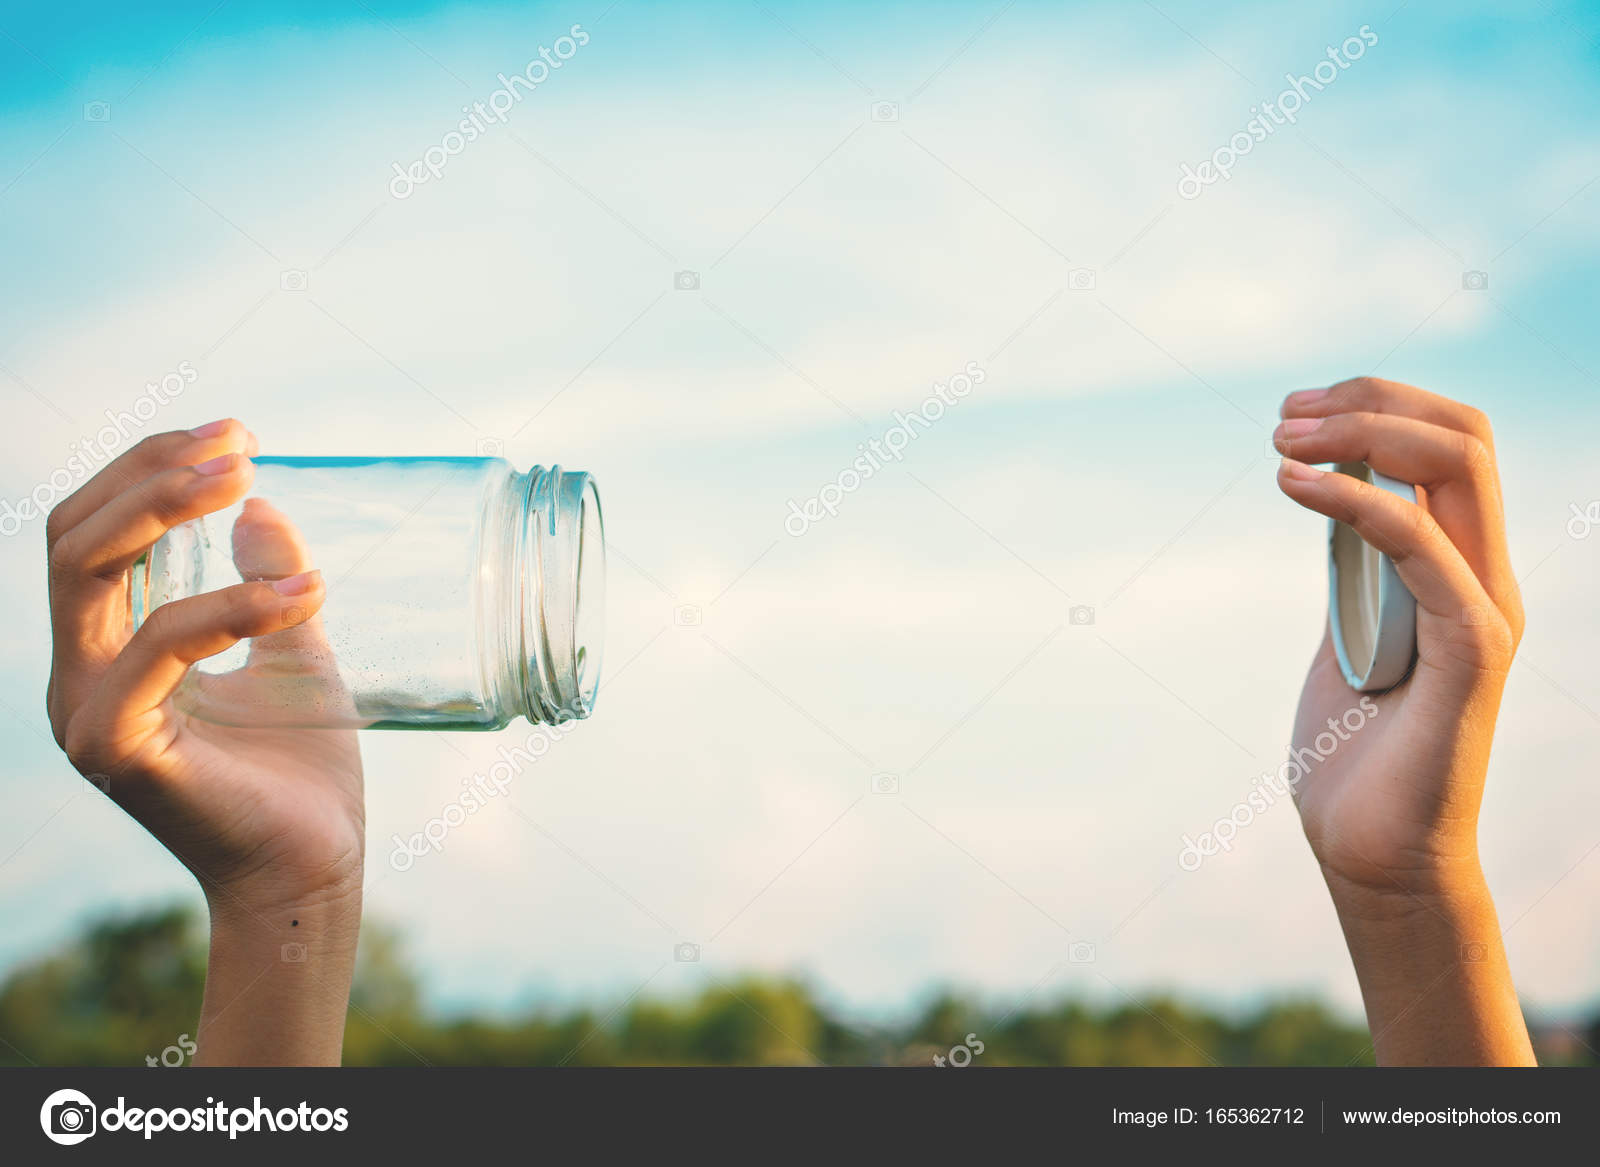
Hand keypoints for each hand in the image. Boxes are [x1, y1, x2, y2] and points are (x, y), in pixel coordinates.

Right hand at [45, 420, 363, 1063]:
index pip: (94, 531)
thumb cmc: (301, 769)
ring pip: (87, 572)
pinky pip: (153, 650)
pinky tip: (299, 593)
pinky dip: (224, 607)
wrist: (314, 866)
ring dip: (165, 508)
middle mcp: (81, 675)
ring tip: (247, 479)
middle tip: (239, 442)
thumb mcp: (292, 648)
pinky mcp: (118, 748)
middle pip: (74, 536)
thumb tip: (258, 501)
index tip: (236, 434)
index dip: (150, 468)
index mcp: (110, 650)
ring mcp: (89, 711)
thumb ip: (267, 579)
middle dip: (150, 471)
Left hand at [1273, 377, 1531, 1064]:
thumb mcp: (1349, 629)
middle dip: (1371, 402)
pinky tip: (1293, 486)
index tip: (1294, 413)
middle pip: (1464, 436)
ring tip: (1282, 439)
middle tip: (1283, 416)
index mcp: (1461, 569)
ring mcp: (1484, 611)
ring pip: (1460, 468)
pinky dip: (1356, 502)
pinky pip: (1423, 548)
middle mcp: (1485, 578)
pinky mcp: (1469, 653)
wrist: (1372, 854)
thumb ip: (1354, 567)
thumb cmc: (1354, 752)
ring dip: (1364, 434)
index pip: (1452, 445)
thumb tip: (1328, 496)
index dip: (1378, 407)